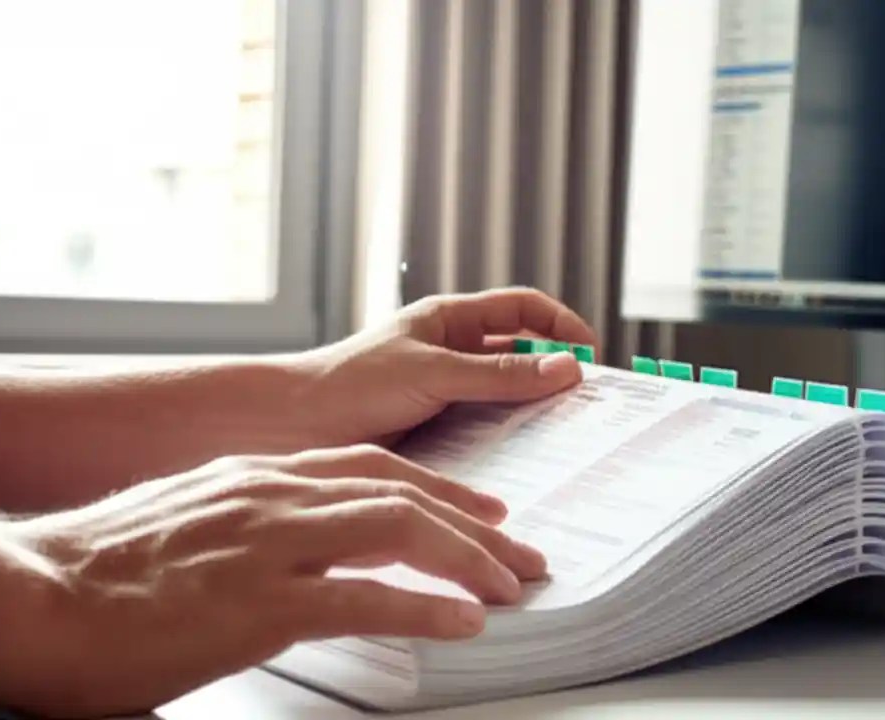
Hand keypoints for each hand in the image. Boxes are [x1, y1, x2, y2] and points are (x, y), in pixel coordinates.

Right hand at [0, 445, 543, 716]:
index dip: (441, 486)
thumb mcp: (189, 517)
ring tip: (510, 587)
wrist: (34, 596)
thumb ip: (248, 518)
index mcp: (260, 476)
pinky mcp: (260, 603)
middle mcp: (276, 495)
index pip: (374, 466)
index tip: (484, 508)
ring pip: (400, 531)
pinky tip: (463, 624)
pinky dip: (424, 609)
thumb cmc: (100, 568)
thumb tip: (288, 542)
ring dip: (468, 560)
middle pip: (404, 492)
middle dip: (475, 525)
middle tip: (522, 554)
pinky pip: (366, 599)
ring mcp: (271, 545)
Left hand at [291, 287, 597, 447]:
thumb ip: (500, 373)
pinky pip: (483, 435)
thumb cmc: (351, 382)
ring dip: (532, 417)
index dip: (560, 325)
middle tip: (588, 406)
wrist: (293, 428)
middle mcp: (452, 353)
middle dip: (554, 377)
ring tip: (564, 441)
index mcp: (450, 320)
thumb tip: (567, 367)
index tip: (591, 355)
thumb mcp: (434, 372)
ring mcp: (445, 394)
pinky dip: (506, 446)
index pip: (523, 309)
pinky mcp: (436, 433)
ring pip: (505, 401)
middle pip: (522, 357)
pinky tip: (523, 467)